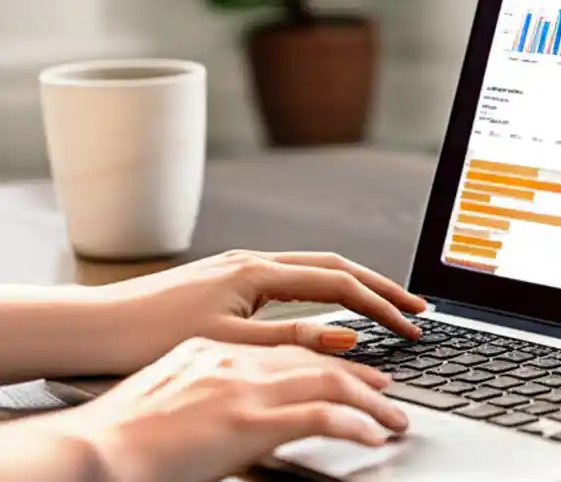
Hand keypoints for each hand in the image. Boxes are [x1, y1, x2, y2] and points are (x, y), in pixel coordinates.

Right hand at [23, 338, 407, 481]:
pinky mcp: (250, 420)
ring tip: (392, 418)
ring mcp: (246, 386)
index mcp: (218, 346)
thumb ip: (217, 379)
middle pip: (319, 354)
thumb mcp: (177, 387)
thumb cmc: (122, 428)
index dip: (330, 352)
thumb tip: (241, 394)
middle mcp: (237, 357)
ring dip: (370, 401)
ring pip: (331, 380)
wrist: (93, 448)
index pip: (290, 341)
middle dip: (361, 370)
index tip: (355, 365)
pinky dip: (355, 424)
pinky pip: (322, 415)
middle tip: (388, 388)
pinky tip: (373, 436)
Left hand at [88, 250, 424, 374]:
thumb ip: (291, 341)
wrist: (96, 323)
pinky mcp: (231, 277)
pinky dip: (327, 289)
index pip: (340, 284)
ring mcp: (243, 265)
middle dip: (382, 287)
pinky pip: (295, 276)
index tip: (410, 327)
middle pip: (338, 266)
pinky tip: (332, 308)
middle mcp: (255, 260)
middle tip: (418, 308)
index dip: (381, 306)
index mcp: (259, 272)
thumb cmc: (150, 333)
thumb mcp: (229, 345)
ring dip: (357, 285)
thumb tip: (345, 338)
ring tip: (387, 305)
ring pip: (317, 268)